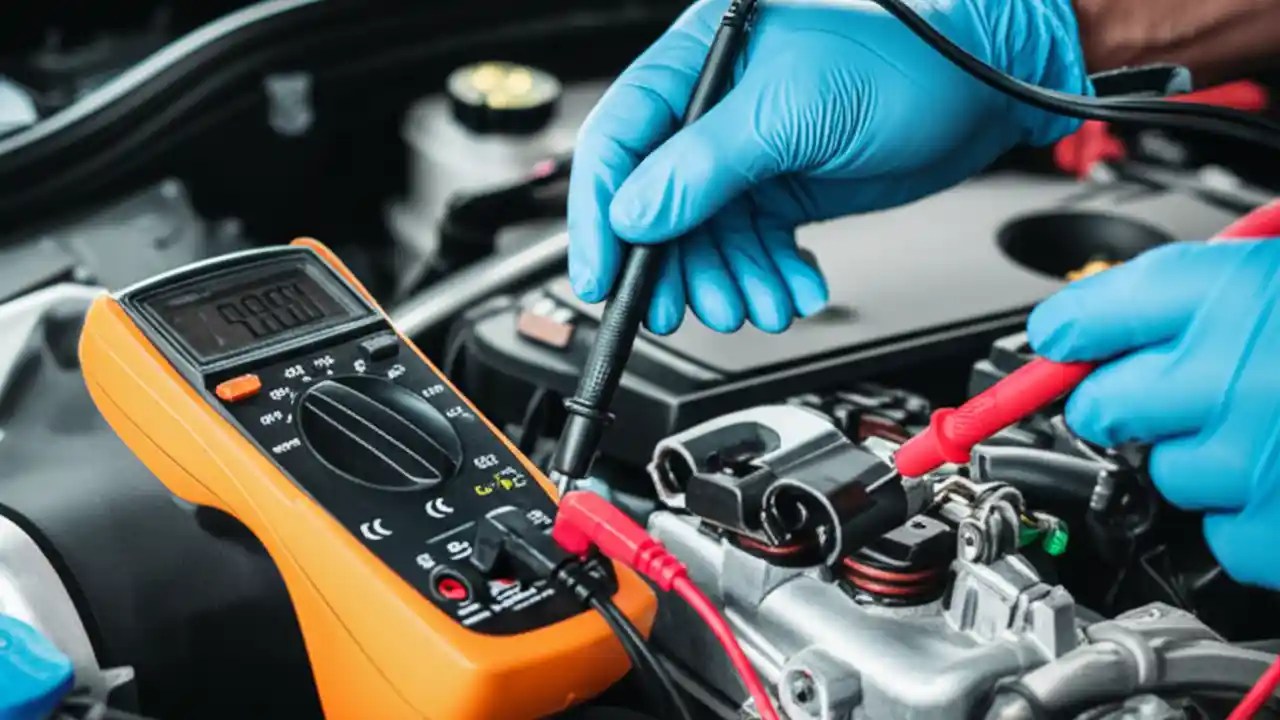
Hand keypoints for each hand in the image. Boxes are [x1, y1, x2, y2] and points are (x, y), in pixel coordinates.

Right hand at [568, 0, 1090, 333]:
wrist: (989, 85)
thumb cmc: (908, 58)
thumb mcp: (790, 111)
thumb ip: (704, 165)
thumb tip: (635, 213)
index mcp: (699, 61)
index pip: (619, 139)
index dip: (601, 211)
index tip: (603, 273)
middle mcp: (713, 106)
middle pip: (656, 198)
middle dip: (675, 262)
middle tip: (691, 306)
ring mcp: (747, 148)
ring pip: (706, 233)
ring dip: (728, 278)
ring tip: (757, 302)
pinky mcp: (783, 182)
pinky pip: (752, 243)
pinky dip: (766, 273)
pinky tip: (790, 286)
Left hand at [1028, 239, 1279, 588]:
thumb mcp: (1274, 272)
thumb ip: (1188, 297)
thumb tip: (1090, 331)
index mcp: (1225, 290)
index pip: (1080, 320)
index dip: (1068, 336)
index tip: (1063, 348)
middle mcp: (1231, 372)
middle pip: (1099, 406)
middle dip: (1124, 401)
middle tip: (1178, 389)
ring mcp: (1255, 458)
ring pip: (1163, 473)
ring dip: (1199, 458)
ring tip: (1273, 427)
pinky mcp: (1279, 529)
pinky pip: (1221, 533)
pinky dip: (1248, 517)